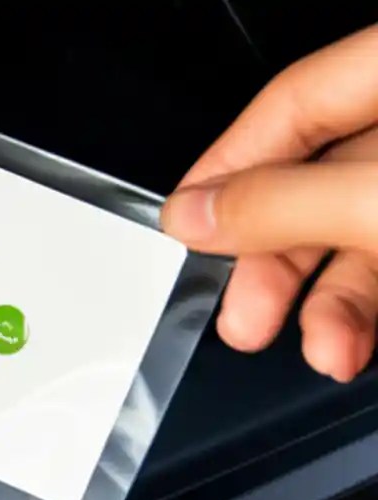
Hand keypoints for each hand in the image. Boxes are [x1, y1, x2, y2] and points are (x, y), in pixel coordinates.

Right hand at [161, 24, 377, 381]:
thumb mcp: (377, 197)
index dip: (228, 167)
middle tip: (242, 313)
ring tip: (319, 350)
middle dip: (276, 260)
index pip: (291, 104)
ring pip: (363, 231)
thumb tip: (194, 215)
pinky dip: (371, 312)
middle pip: (321, 178)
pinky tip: (352, 345)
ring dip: (330, 304)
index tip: (185, 226)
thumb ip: (282, 205)